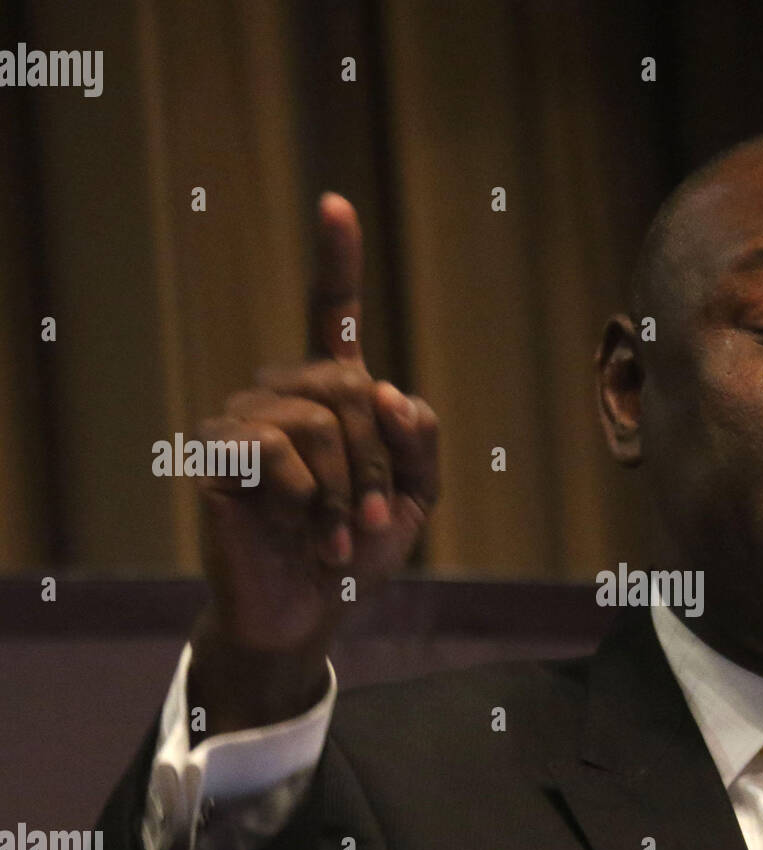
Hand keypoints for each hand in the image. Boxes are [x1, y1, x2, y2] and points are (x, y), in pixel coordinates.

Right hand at [188, 193, 438, 729]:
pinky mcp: (219, 452)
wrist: (311, 608)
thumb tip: (387, 384)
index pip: (331, 317)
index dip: (336, 262)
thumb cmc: (362, 550)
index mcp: (334, 396)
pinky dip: (307, 495)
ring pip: (318, 416)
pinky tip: (300, 526)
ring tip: (339, 536)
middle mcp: (286, 393)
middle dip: (380, 460)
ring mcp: (247, 418)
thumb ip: (419, 442)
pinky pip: (276, 445)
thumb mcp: (416, 497)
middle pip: (351, 385)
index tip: (334, 203)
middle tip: (379, 520)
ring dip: (348, 489)